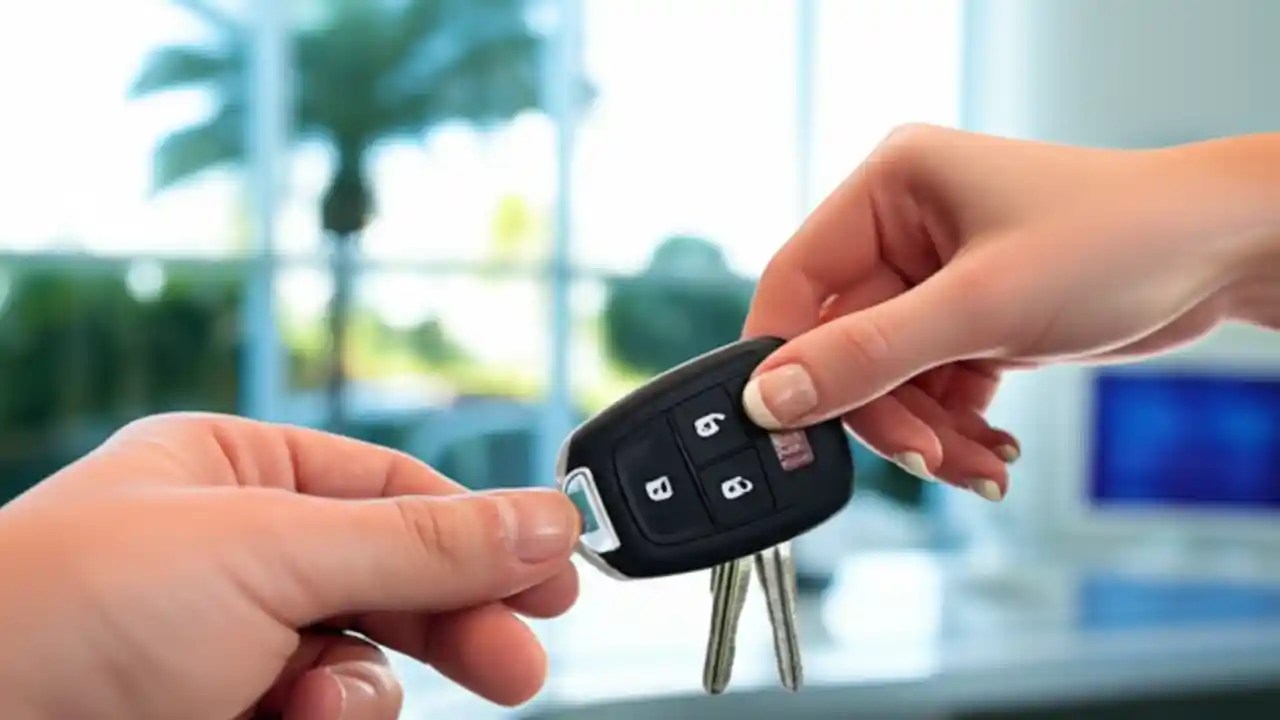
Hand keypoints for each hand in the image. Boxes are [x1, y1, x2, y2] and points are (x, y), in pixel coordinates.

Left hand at [0, 413, 580, 718]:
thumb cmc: (63, 613)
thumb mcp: (269, 553)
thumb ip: (421, 544)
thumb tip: (547, 516)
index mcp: (234, 473)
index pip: (392, 489)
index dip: (478, 527)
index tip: (556, 568)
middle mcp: (233, 554)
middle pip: (389, 579)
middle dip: (453, 621)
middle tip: (520, 664)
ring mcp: (225, 644)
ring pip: (361, 662)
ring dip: (358, 690)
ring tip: (314, 707)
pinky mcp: (223, 717)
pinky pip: (320, 716)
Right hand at [741, 124, 1279, 500]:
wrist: (1228, 254)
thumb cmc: (1123, 239)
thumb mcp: (980, 306)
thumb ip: (865, 356)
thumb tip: (772, 396)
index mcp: (889, 188)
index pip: (796, 282)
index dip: (786, 360)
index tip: (787, 425)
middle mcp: (905, 227)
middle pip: (846, 345)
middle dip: (886, 412)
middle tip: (924, 456)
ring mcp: (939, 276)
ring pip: (889, 378)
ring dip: (926, 431)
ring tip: (975, 465)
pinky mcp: (971, 316)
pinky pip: (931, 385)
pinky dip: (955, 426)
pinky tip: (990, 449)